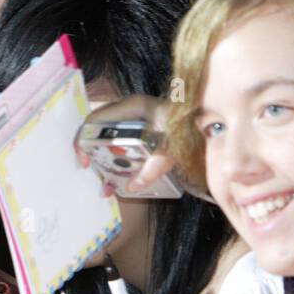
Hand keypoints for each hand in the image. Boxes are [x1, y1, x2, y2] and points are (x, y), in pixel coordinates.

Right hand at [75, 94, 209, 199]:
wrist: (210, 125)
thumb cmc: (189, 130)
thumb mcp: (171, 149)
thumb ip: (152, 167)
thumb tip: (131, 186)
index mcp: (131, 107)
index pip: (95, 119)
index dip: (83, 138)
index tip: (85, 159)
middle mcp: (129, 110)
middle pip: (96, 127)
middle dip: (89, 149)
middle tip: (89, 168)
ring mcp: (134, 119)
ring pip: (105, 137)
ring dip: (102, 159)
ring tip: (105, 182)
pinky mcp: (140, 131)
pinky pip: (119, 143)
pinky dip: (115, 160)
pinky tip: (118, 179)